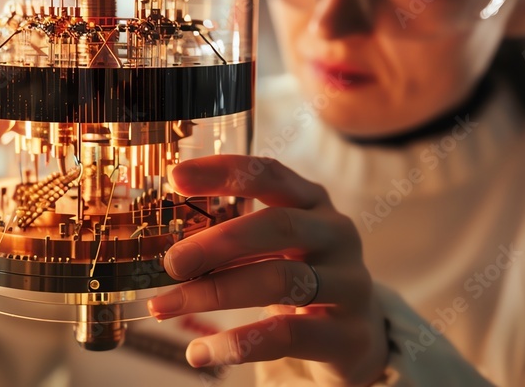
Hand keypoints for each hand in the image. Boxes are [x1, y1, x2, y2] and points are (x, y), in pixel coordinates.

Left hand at [149, 156, 388, 385]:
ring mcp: (349, 284)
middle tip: (171, 262)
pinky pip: (286, 335)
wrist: (357, 339)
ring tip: (166, 306)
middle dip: (218, 242)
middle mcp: (337, 235)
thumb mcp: (276, 249)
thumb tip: (168, 249)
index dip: (223, 172)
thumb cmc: (300, 282)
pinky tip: (199, 352)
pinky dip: (236, 344)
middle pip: (279, 226)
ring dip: (214, 292)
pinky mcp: (348, 335)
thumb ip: (235, 239)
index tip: (176, 177)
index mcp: (313, 204)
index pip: (270, 175)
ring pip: (279, 279)